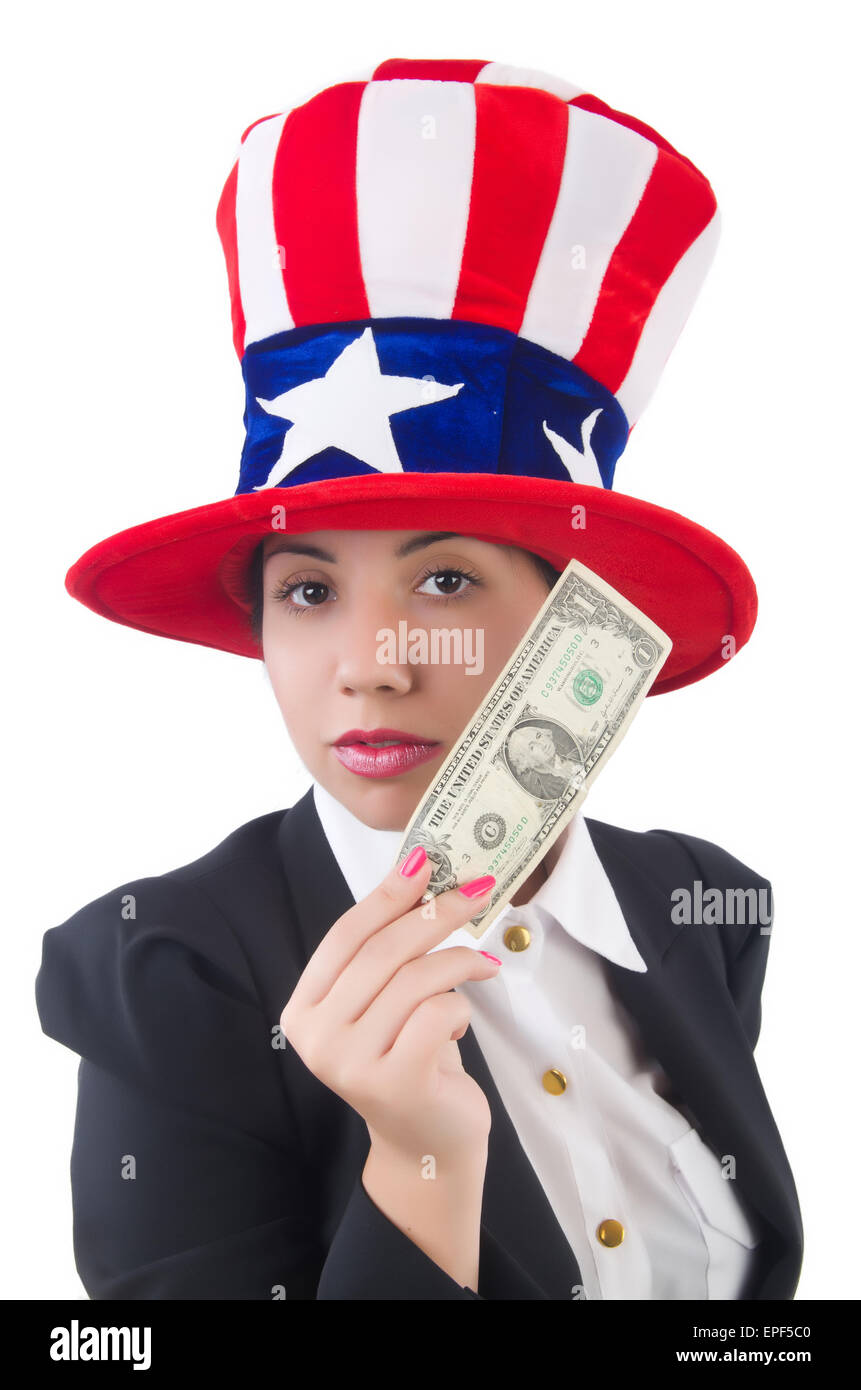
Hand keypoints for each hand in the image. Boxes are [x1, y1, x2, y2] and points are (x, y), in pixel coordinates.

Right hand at [280, 848, 498, 1169]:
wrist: (426, 1145)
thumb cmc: (410, 1058)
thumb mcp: (387, 1001)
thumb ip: (388, 950)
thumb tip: (418, 869)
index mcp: (304, 1009)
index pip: (344, 936)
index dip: (386, 894)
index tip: (425, 859)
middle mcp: (316, 1038)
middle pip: (381, 952)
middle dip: (435, 912)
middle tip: (478, 890)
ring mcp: (350, 1064)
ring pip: (414, 980)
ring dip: (459, 961)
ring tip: (485, 966)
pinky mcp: (394, 1083)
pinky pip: (438, 1014)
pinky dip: (461, 1008)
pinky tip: (462, 1023)